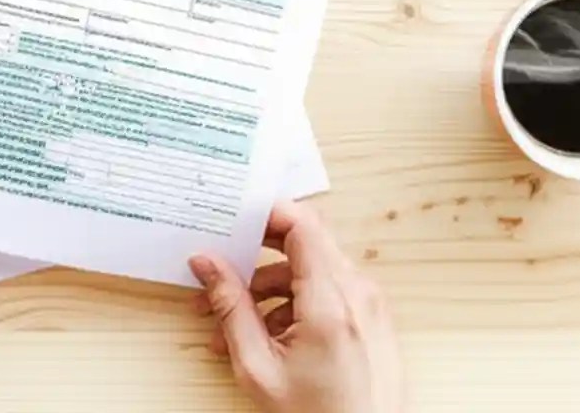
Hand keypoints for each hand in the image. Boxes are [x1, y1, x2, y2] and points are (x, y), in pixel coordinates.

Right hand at [190, 201, 403, 412]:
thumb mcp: (258, 367)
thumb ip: (231, 307)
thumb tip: (206, 263)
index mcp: (331, 301)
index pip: (303, 225)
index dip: (267, 212)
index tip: (236, 217)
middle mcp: (358, 293)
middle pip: (306, 242)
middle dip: (257, 252)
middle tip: (224, 264)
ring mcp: (370, 305)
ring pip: (313, 269)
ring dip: (270, 284)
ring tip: (233, 319)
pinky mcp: (372, 318)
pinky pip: (329, 291)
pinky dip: (295, 301)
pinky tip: (265, 332)